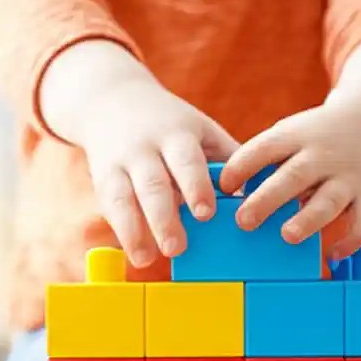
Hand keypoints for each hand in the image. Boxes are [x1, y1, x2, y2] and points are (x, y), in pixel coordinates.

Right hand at [39, 40, 238, 267]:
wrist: (110, 100)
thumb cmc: (169, 123)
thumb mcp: (199, 129)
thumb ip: (226, 158)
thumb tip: (259, 193)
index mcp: (175, 134)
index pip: (185, 161)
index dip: (195, 186)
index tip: (205, 214)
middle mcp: (143, 148)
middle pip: (152, 184)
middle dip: (164, 217)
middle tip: (177, 249)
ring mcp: (118, 164)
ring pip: (123, 198)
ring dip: (134, 230)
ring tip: (146, 259)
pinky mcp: (102, 179)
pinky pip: (110, 207)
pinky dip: (121, 231)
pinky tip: (134, 253)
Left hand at [219, 99, 360, 262]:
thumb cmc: (311, 139)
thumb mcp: (286, 136)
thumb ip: (261, 161)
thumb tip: (221, 195)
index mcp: (295, 137)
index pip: (265, 148)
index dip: (242, 166)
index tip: (222, 186)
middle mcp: (322, 156)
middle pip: (294, 176)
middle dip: (267, 200)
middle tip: (243, 222)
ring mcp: (348, 176)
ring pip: (330, 200)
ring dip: (309, 219)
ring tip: (288, 236)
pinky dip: (353, 240)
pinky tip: (333, 255)